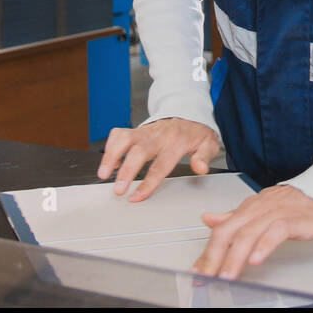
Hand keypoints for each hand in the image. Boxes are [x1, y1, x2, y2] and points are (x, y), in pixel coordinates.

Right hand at [97, 118, 220, 201]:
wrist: (188, 115)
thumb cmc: (196, 134)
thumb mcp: (209, 144)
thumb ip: (205, 157)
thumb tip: (201, 169)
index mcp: (176, 143)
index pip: (160, 165)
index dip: (147, 183)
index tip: (135, 197)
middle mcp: (158, 136)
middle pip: (139, 152)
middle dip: (126, 171)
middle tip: (117, 189)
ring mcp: (145, 131)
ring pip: (123, 139)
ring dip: (111, 156)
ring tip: (103, 174)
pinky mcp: (136, 130)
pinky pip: (119, 134)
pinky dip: (111, 147)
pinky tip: (110, 163)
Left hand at [192, 185, 312, 279]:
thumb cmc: (292, 204)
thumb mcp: (258, 209)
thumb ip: (233, 217)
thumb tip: (208, 219)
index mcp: (247, 208)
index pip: (221, 231)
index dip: (208, 252)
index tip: (197, 271)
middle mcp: (257, 210)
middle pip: (230, 232)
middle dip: (215, 256)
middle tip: (206, 276)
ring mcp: (274, 214)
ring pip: (249, 234)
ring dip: (235, 257)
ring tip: (226, 275)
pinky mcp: (293, 220)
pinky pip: (275, 232)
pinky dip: (264, 246)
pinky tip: (256, 259)